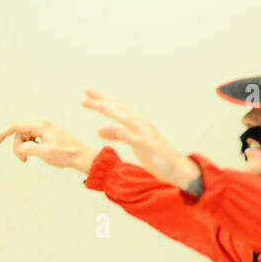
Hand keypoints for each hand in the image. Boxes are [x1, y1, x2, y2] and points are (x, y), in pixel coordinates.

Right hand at [0, 118, 93, 171]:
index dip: (3, 134)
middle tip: (23, 160)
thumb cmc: (66, 155)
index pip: (16, 126)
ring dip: (24, 147)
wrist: (82, 157)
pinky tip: (35, 154)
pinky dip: (31, 146)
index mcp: (41, 125)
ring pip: (26, 136)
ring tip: (28, 159)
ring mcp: (46, 127)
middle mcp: (43, 123)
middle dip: (17, 146)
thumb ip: (28, 149)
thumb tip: (19, 147)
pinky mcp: (49, 133)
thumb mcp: (44, 154)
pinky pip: (33, 138)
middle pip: (20, 132)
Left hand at [81, 89, 196, 187]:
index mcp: (136, 122)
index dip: (101, 98)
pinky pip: (136, 139)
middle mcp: (141, 123)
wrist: (176, 169)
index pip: (117, 106)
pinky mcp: (150, 147)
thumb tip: (98, 130)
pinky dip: (126, 134)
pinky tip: (116, 131)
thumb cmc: (154, 155)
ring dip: (112, 112)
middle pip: (119, 109)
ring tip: (98, 106)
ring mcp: (146, 134)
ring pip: (127, 119)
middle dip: (101, 102)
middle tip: (84, 96)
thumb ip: (116, 135)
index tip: (86, 93)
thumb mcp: (132, 143)